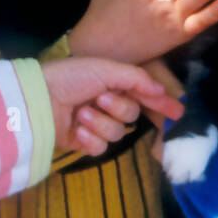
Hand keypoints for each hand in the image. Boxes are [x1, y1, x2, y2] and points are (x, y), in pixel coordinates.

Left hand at [41, 57, 184, 155]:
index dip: (162, 103)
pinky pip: (100, 148)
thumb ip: (137, 79)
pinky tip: (77, 130)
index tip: (180, 112)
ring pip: (116, 133)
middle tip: (99, 98)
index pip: (144, 95)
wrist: (37, 97)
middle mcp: (106, 104)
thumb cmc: (70, 76)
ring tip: (80, 113)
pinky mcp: (82, 142)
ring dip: (99, 122)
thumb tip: (160, 90)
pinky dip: (90, 138)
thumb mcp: (106, 69)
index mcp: (113, 84)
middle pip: (132, 116)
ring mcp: (95, 124)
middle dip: (117, 108)